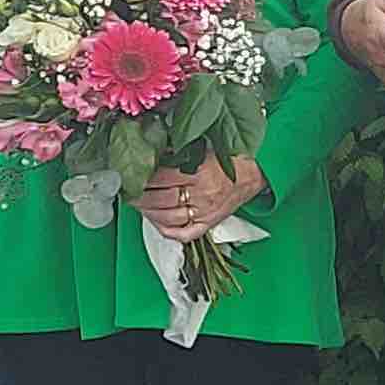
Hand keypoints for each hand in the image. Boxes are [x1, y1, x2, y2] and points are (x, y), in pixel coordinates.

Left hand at [135, 154, 262, 243]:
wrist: (255, 173)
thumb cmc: (229, 159)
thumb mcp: (203, 150)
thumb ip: (178, 154)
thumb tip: (152, 155)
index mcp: (201, 172)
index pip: (162, 178)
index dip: (143, 177)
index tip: (132, 174)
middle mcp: (203, 194)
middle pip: (161, 199)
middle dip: (140, 196)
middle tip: (129, 190)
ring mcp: (205, 212)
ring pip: (168, 218)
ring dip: (148, 212)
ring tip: (138, 205)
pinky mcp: (209, 224)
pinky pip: (183, 233)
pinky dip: (166, 230)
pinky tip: (156, 222)